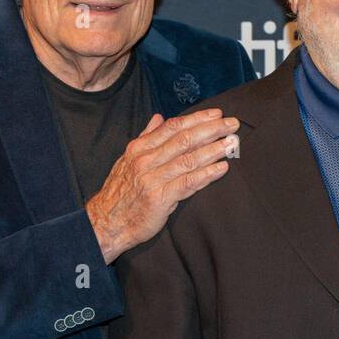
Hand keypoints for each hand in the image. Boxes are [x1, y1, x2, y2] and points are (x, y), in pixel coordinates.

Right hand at [87, 109, 239, 263]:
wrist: (106, 223)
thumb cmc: (120, 193)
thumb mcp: (127, 160)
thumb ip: (146, 138)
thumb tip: (158, 117)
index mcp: (139, 148)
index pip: (173, 127)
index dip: (197, 119)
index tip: (217, 114)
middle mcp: (146, 160)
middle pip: (184, 139)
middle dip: (211, 130)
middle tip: (232, 124)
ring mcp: (152, 179)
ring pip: (188, 159)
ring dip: (213, 150)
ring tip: (231, 144)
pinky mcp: (159, 199)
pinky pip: (187, 182)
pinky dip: (206, 174)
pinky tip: (221, 168)